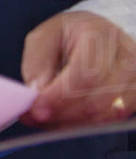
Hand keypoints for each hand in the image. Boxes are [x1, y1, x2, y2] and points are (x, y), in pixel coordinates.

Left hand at [21, 10, 135, 127]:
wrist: (99, 36)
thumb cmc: (69, 35)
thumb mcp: (44, 37)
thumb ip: (38, 62)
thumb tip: (37, 92)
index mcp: (100, 36)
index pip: (84, 75)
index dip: (59, 97)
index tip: (35, 109)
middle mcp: (126, 59)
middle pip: (97, 100)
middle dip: (61, 113)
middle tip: (34, 117)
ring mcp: (135, 81)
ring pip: (104, 114)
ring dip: (70, 122)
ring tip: (44, 117)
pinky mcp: (134, 98)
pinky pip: (109, 120)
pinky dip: (82, 124)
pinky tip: (62, 120)